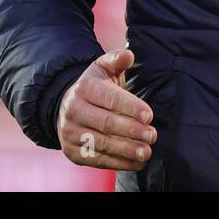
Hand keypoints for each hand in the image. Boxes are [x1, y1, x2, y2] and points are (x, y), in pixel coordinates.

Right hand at [57, 47, 157, 170]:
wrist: (66, 107)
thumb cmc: (94, 87)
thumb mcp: (103, 68)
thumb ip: (116, 60)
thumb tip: (128, 55)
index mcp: (85, 87)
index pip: (109, 98)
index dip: (130, 107)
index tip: (149, 115)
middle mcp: (74, 110)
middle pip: (106, 123)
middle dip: (132, 130)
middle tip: (152, 135)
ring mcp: (71, 133)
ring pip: (102, 144)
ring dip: (127, 149)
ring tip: (147, 151)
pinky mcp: (73, 152)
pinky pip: (98, 160)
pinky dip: (119, 163)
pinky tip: (137, 162)